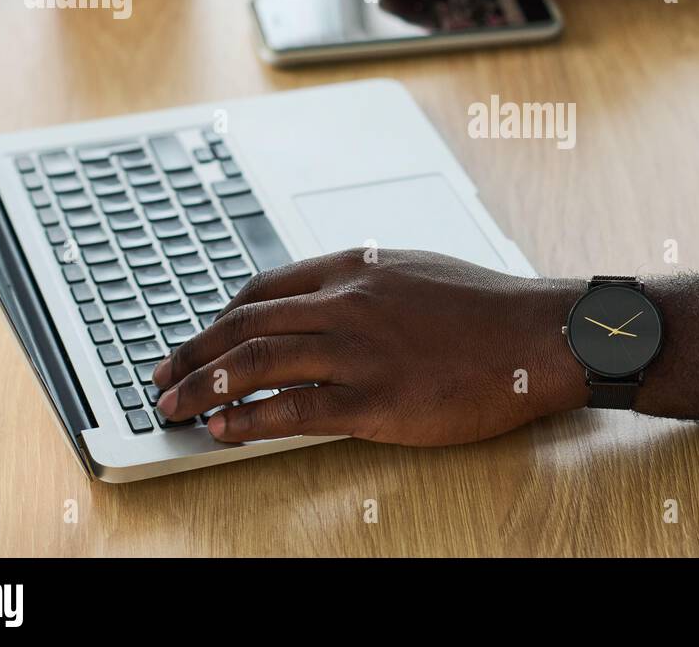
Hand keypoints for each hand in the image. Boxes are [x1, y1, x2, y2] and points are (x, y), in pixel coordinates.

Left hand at [151, 249, 586, 445]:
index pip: (262, 290)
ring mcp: (357, 351)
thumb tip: (322, 305)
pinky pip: (292, 410)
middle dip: (192, 353)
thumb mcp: (415, 272)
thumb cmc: (485, 306)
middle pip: (244, 325)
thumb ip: (363, 285)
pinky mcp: (374, 400)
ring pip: (255, 364)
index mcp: (354, 268)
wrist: (538, 334)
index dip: (219, 319)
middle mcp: (345, 303)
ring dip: (202, 386)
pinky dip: (246, 420)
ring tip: (172, 407)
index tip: (199, 340)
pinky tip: (222, 430)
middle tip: (160, 376)